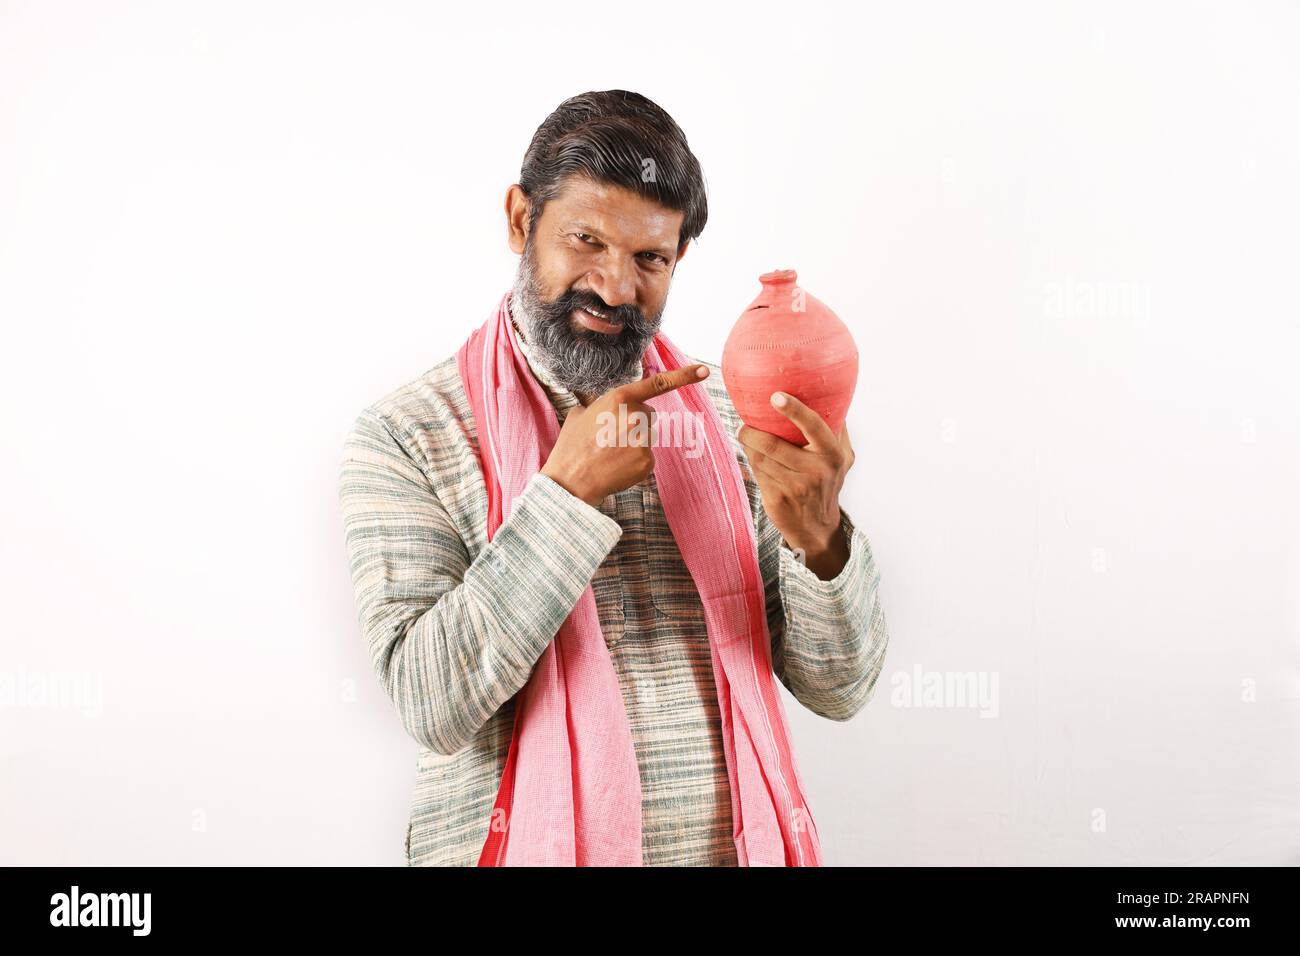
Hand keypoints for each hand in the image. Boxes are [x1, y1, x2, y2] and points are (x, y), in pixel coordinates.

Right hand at [541, 364, 710, 506]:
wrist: (570, 480)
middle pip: (648, 415)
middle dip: (635, 424)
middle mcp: (635, 415)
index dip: (684, 376)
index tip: (704, 370)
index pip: (657, 383)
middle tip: (610, 438)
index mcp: (619, 398)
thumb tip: (603, 406)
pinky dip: (635, 464)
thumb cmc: (572, 446)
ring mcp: (643, 439)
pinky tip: (616, 467)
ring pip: (647, 438)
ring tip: (609, 454)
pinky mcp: (648, 461)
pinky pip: (647, 458)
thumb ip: (600, 404)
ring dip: (633, 444)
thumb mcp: (580, 413)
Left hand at [736, 392, 853, 579]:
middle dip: (751, 431)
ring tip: (746, 436)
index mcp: (832, 455)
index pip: (813, 426)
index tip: (776, 396)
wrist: (817, 527)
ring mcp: (795, 487)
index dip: (794, 410)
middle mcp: (815, 471)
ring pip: (760, 457)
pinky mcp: (777, 499)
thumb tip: (833, 398)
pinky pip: (756, 472)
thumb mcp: (843, 459)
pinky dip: (750, 461)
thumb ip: (838, 431)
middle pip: (772, 443)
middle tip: (744, 424)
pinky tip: (751, 456)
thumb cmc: (828, 483)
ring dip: (748, 445)